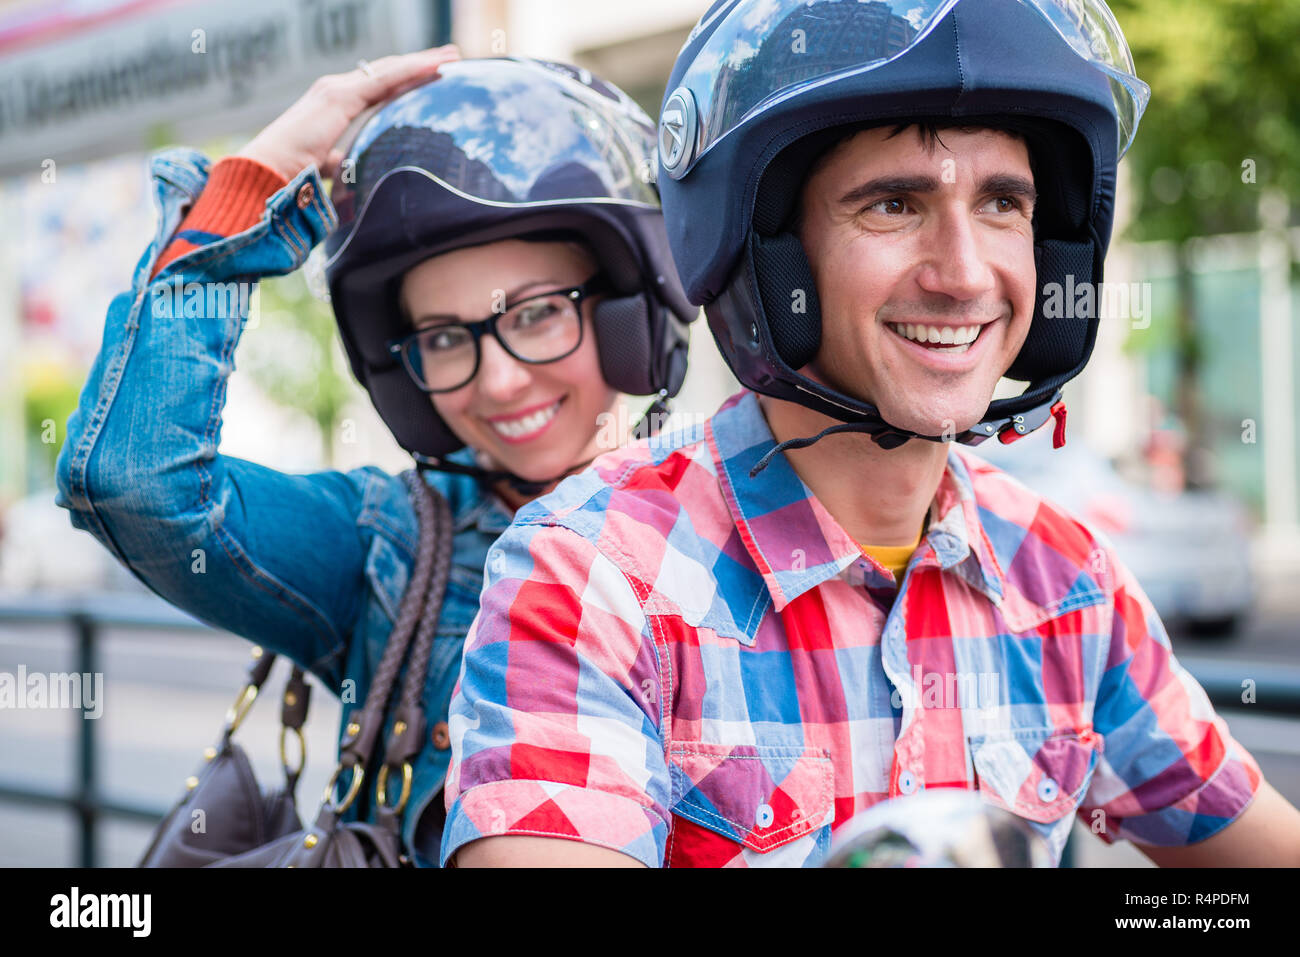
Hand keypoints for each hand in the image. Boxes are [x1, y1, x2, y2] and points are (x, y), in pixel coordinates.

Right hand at [235, 45, 460, 181]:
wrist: (268, 174)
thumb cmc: (294, 178)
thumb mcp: (330, 168)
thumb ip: (345, 162)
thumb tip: (360, 171)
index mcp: (334, 105)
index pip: (378, 86)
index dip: (405, 79)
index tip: (434, 75)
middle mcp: (336, 90)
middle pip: (386, 73)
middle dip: (419, 64)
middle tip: (451, 58)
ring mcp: (337, 89)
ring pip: (390, 71)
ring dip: (422, 62)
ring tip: (452, 57)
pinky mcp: (341, 96)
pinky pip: (385, 80)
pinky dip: (412, 71)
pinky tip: (434, 66)